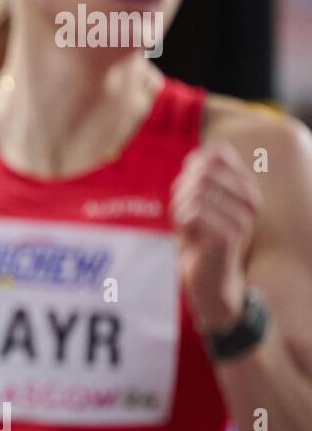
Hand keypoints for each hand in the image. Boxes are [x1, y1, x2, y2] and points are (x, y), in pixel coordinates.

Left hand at [170, 142, 262, 333]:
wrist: (207, 277)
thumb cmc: (200, 237)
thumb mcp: (198, 201)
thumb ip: (200, 175)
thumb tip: (204, 152)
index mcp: (246, 187)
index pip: (214, 156)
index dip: (190, 171)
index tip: (189, 193)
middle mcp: (251, 201)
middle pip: (203, 172)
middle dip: (182, 190)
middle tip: (184, 212)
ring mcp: (242, 219)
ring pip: (196, 193)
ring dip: (180, 208)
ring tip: (187, 226)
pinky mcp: (228, 237)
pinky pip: (194, 213)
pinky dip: (182, 222)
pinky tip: (189, 235)